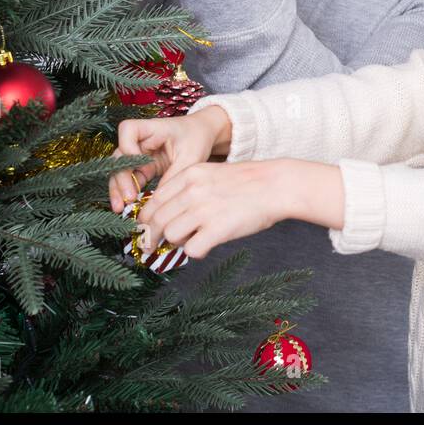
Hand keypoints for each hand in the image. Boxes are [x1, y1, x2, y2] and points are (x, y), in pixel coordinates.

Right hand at [108, 106, 230, 211]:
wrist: (202, 136)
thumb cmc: (196, 139)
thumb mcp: (190, 156)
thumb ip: (174, 175)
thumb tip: (157, 200)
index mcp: (151, 128)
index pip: (128, 130)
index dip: (129, 148)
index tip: (143, 167)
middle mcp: (139, 140)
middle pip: (119, 156)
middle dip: (121, 178)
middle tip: (128, 199)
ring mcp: (138, 154)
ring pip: (120, 170)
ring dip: (119, 189)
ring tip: (120, 208)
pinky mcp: (142, 167)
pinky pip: (129, 180)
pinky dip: (126, 192)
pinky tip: (125, 207)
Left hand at [136, 158, 345, 258]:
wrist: (277, 185)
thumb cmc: (248, 182)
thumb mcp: (212, 173)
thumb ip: (188, 188)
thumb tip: (168, 213)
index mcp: (189, 175)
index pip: (154, 200)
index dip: (146, 219)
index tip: (146, 230)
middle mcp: (192, 191)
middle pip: (156, 220)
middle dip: (151, 237)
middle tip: (152, 247)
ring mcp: (204, 210)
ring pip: (170, 234)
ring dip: (176, 242)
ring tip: (190, 241)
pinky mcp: (217, 229)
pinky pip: (191, 249)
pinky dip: (195, 252)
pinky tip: (206, 246)